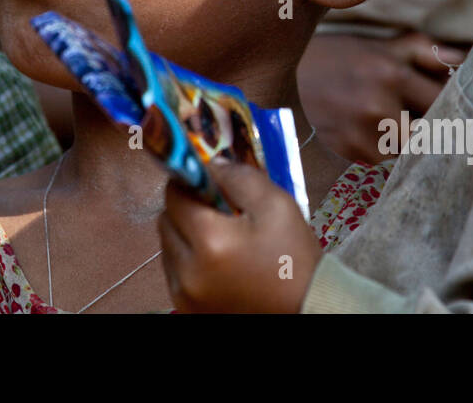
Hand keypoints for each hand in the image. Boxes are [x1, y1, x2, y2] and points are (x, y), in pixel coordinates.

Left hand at [159, 162, 320, 312]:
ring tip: (219, 237)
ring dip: (184, 234)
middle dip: (185, 208)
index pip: (174, 195)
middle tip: (216, 209)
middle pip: (165, 220)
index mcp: (210, 241)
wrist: (307, 307)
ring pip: (167, 246)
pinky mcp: (187, 308)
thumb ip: (239, 176)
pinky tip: (216, 260)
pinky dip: (187, 260)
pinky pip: (174, 272)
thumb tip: (210, 164)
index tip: (208, 182)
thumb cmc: (294, 256)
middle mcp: (188, 270)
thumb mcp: (276, 205)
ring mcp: (185, 293)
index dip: (190, 182)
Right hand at [298, 32, 465, 162]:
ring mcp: (362, 137)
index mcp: (391, 74)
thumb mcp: (378, 47)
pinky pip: (388, 162)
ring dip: (415, 145)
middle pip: (433, 135)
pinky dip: (391, 154)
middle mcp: (379, 109)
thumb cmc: (336, 59)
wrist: (283, 81)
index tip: (469, 112)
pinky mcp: (349, 157)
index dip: (460, 108)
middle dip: (439, 131)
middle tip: (445, 128)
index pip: (446, 102)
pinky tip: (381, 141)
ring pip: (411, 152)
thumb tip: (465, 60)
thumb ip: (425, 52)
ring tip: (406, 132)